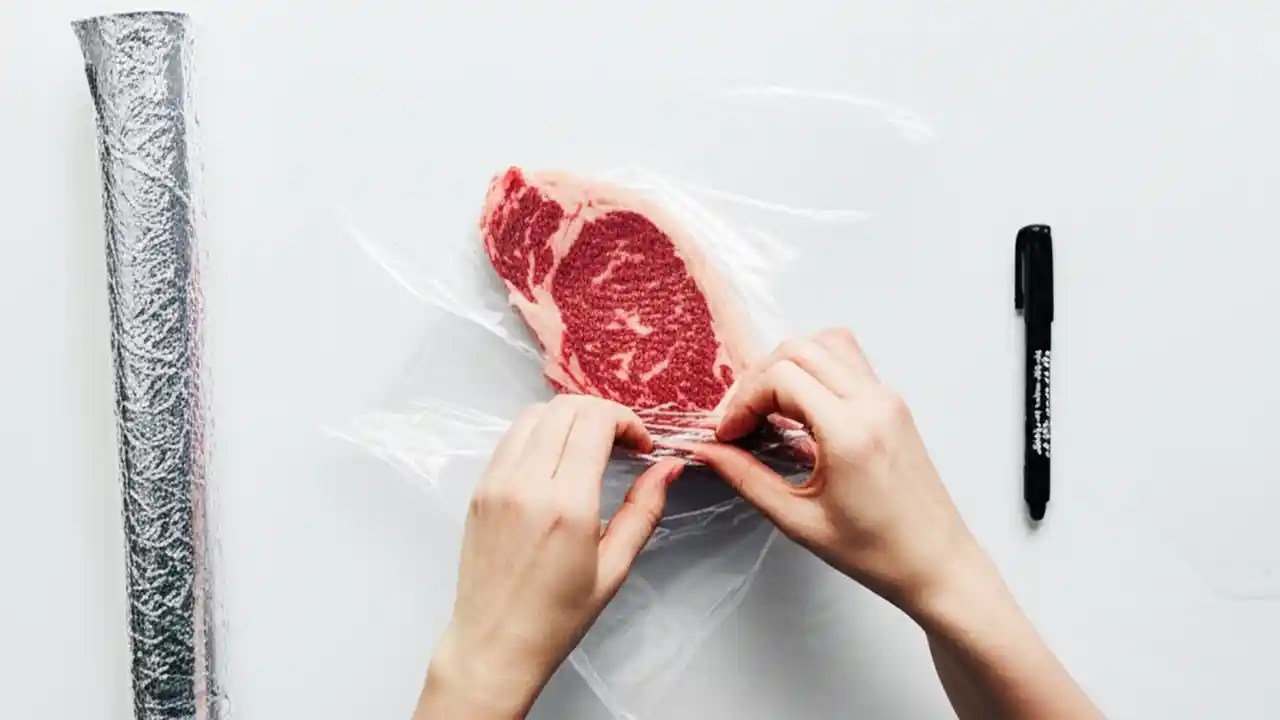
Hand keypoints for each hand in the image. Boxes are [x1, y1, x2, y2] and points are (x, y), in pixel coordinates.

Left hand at [416, 396, 683, 719]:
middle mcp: (525, 484)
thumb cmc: (558, 617)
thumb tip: (669, 466)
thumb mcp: (614, 567)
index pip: (594, 422)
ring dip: (569, 417)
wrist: (494, 644)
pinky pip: (511, 437)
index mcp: (565, 505)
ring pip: (535, 413)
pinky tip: (557, 460)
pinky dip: (540, 432)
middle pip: (566, 407)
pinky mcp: (479, 489)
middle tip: (622, 443)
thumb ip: (645, 509)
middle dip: (602, 413)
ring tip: (590, 447)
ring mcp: (496, 483)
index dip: (626, 421)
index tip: (642, 447)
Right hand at [695, 328, 979, 614]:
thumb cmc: (878, 552)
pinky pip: (847, 362)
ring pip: (826, 343)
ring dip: (787, 365)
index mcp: (852, 432)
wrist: (938, 564)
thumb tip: (708, 451)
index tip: (728, 434)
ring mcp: (888, 399)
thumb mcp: (799, 521)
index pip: (781, 377)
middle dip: (758, 378)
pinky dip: (814, 370)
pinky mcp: (892, 404)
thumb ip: (747, 478)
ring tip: (768, 408)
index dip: (743, 400)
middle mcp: (874, 404)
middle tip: (740, 420)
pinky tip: (799, 410)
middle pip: (800, 349)